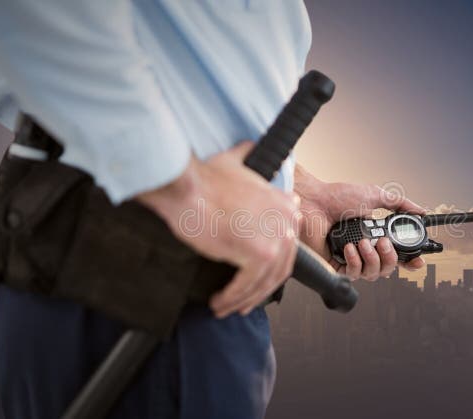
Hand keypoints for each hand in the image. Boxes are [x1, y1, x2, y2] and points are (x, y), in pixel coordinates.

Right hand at [136, 141, 300, 317]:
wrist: (187, 186)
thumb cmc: (203, 178)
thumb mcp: (234, 161)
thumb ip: (246, 156)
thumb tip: (249, 145)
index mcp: (284, 203)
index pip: (285, 245)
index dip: (270, 267)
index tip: (254, 280)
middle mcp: (286, 221)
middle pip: (279, 268)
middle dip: (258, 290)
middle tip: (241, 301)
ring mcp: (275, 238)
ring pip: (263, 282)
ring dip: (243, 300)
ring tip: (225, 307)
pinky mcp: (259, 254)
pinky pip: (248, 286)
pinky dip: (233, 298)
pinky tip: (219, 303)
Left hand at [294, 166, 425, 280]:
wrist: (313, 201)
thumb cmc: (337, 197)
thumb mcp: (375, 195)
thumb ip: (400, 204)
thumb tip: (421, 211)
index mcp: (374, 235)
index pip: (396, 255)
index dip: (409, 261)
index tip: (418, 260)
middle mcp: (363, 250)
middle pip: (388, 269)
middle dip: (391, 258)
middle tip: (383, 243)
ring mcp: (350, 259)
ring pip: (373, 275)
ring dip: (373, 259)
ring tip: (363, 243)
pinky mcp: (335, 267)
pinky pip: (353, 275)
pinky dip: (355, 262)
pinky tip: (349, 248)